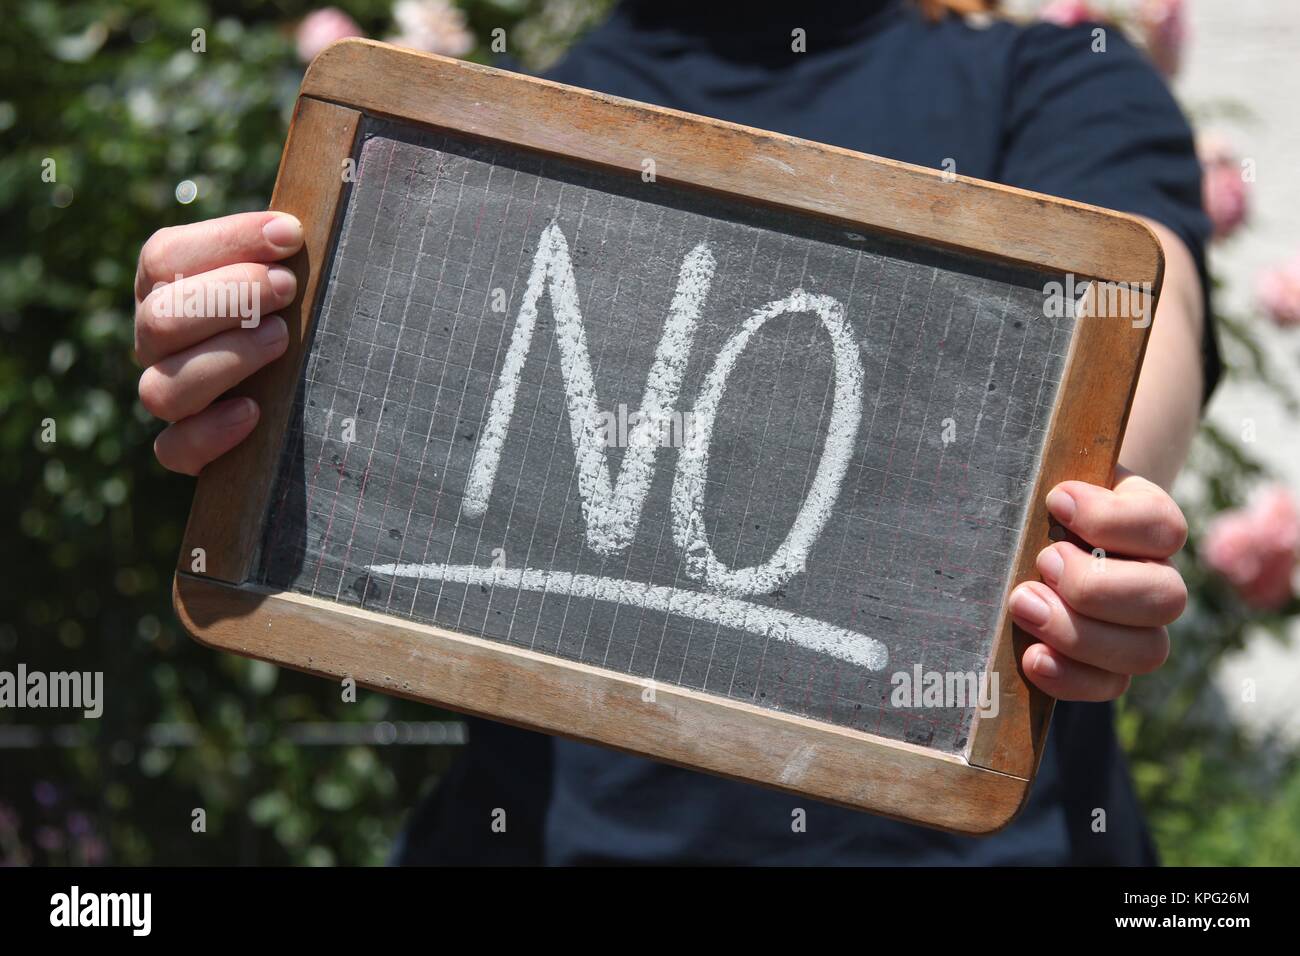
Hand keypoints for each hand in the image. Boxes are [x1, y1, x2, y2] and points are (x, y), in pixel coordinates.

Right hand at [134, 211, 303, 474]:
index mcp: (167, 288)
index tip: (289, 235)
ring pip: (161, 388)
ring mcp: (169, 395)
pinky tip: (254, 412)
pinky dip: (211, 432)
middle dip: (229, 297)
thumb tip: (298, 229)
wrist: (308, 390)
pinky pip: (174, 450)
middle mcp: (156, 342)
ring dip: (225, 358)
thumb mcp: (290, 275)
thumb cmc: (296, 311)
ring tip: (280, 338)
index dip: (227, 242)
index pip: (165, 257)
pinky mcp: (186, 447)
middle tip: (287, 287)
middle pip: (160, 318)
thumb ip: (284, 252)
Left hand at [1008, 466, 1186, 700]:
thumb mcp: (1048, 478)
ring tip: (1023, 605)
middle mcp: (1156, 577)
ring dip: (1078, 633)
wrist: (1029, 539)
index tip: (1054, 501)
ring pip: (1146, 651)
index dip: (1108, 519)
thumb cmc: (1039, 505)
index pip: (1161, 526)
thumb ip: (1051, 477)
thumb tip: (1046, 497)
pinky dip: (1071, 677)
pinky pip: (1111, 685)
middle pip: (1166, 598)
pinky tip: (1032, 657)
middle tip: (1041, 563)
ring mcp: (1140, 627)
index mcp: (1148, 523)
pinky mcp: (1111, 665)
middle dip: (1093, 586)